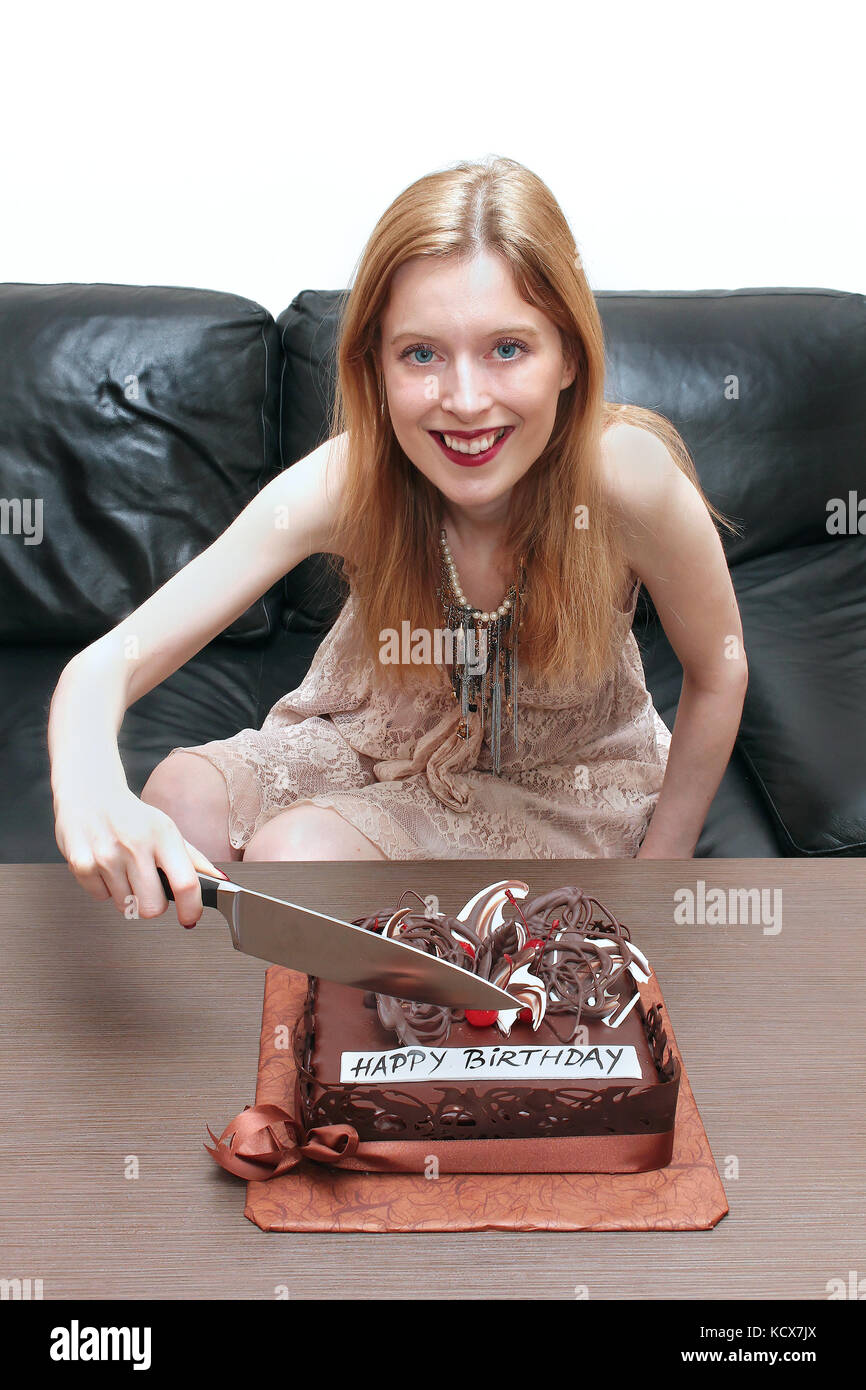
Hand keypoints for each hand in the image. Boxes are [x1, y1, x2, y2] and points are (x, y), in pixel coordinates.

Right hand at [54, 784, 226, 926]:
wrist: (88, 793)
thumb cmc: (131, 816)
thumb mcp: (166, 830)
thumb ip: (193, 859)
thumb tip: (219, 880)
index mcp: (163, 835)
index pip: (186, 883)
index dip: (191, 909)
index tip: (190, 918)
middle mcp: (136, 845)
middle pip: (152, 907)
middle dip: (152, 905)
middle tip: (148, 888)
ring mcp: (106, 855)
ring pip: (125, 906)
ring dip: (126, 895)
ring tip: (123, 869)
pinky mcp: (81, 864)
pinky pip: (100, 898)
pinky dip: (103, 888)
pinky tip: (104, 866)